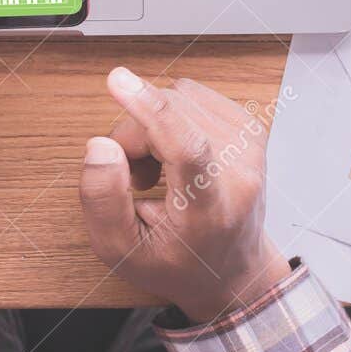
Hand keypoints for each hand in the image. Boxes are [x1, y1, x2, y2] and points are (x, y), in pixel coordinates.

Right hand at [79, 68, 291, 322]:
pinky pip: (191, 94)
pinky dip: (170, 118)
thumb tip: (100, 145)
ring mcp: (250, 145)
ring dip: (151, 127)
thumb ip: (103, 202)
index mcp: (210, 211)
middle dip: (132, 137)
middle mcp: (240, 173)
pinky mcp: (249, 126)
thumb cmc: (177, 264)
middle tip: (133, 180)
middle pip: (170, 115)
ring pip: (177, 96)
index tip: (119, 82)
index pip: (188, 148)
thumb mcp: (122, 251)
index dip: (150, 111)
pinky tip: (173, 153)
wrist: (233, 269)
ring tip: (157, 171)